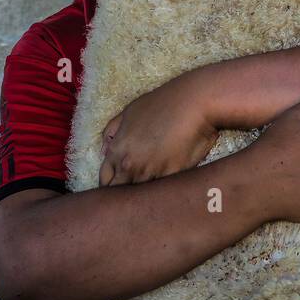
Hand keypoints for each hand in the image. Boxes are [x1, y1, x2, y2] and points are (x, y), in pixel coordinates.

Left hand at [99, 77, 220, 186]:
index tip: (120, 185)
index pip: (105, 181)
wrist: (195, 102)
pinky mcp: (173, 177)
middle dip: (125, 195)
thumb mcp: (129, 111)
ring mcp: (151, 173)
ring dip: (145, 197)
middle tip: (134, 195)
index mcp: (117, 151)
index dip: (110, 185)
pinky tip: (168, 190)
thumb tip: (104, 150)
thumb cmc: (163, 103)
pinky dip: (164, 193)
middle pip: (119, 193)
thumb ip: (112, 131)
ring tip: (151, 196)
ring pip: (141, 196)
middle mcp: (130, 165)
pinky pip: (163, 192)